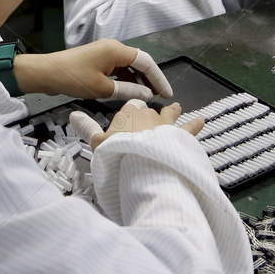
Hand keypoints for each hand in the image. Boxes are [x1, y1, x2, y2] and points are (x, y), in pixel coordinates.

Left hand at [13, 40, 172, 102]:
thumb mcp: (103, 88)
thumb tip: (148, 95)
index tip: (167, 94)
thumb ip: (128, 91)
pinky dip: (126, 80)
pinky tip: (130, 92)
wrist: (46, 73)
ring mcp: (105, 53)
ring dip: (138, 81)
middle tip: (159, 97)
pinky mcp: (98, 60)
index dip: (159, 78)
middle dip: (151, 79)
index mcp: (117, 50)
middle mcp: (114, 47)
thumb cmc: (74, 78)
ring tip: (147, 98)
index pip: (146, 62)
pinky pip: (119, 69)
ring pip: (129, 66)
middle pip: (140, 62)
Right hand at [70, 100, 199, 147]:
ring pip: (169, 114)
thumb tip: (72, 115)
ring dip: (172, 111)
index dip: (129, 114)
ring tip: (176, 106)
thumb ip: (87, 128)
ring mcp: (166, 125)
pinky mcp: (182, 137)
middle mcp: (148, 115)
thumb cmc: (117, 155)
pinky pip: (190, 128)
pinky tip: (202, 120)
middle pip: (149, 111)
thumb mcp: (97, 143)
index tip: (128, 121)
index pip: (130, 108)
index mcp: (128, 113)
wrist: (144, 167)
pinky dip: (195, 124)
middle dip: (149, 114)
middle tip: (150, 120)